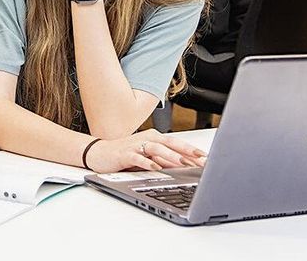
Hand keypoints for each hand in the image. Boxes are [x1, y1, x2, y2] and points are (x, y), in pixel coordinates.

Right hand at [86, 129, 207, 172]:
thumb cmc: (125, 156)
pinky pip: (137, 158)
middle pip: (170, 143)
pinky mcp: (124, 154)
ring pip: (156, 149)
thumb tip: (185, 168)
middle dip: (187, 152)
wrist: (99, 154)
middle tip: (202, 160)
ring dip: (170, 156)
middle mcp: (147, 139)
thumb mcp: (149, 159)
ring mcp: (135, 145)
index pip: (177, 144)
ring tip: (183, 163)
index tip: (208, 159)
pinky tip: (155, 168)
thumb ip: (165, 162)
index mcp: (154, 138)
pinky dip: (147, 162)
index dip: (193, 151)